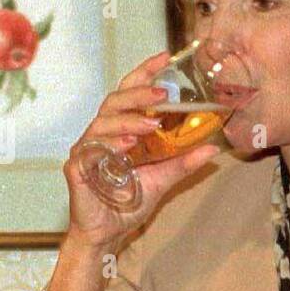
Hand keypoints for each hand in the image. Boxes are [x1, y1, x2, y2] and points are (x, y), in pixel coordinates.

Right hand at [63, 49, 218, 248]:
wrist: (107, 233)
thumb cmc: (128, 202)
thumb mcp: (163, 179)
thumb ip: (183, 161)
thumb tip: (213, 147)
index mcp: (120, 129)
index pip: (130, 92)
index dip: (144, 72)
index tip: (165, 57)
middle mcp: (101, 133)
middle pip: (114, 101)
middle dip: (138, 94)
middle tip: (162, 94)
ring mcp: (87, 149)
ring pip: (102, 122)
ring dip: (127, 120)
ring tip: (149, 125)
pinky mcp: (76, 167)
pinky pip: (90, 150)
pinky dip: (108, 145)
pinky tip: (125, 146)